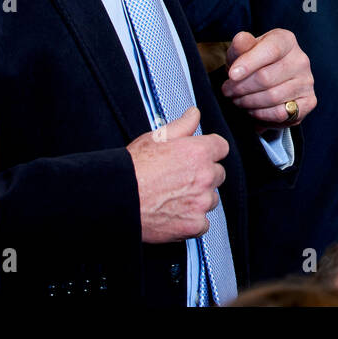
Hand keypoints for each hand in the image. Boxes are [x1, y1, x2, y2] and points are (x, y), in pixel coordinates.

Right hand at [127, 107, 228, 242]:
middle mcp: (204, 176)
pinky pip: (204, 223)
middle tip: (180, 179)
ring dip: (199, 198)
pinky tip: (175, 214)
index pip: (221, 148)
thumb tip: (194, 114)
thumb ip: (182, 125)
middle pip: (218, 174)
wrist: (116, 199)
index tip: (199, 157)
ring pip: (211, 198)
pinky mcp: (194, 224)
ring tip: (174, 197)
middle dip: (203, 175)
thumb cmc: (132, 168)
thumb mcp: (155, 138)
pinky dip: (192, 221)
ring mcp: (201, 202)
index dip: (209, 151)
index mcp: (199, 152)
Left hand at [222, 29, 315, 125]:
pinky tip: (253, 110)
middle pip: (266, 77)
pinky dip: (262, 115)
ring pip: (272, 97)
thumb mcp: (242, 51)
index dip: (249, 63)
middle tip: (228, 91)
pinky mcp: (309, 101)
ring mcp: (307, 81)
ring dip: (248, 102)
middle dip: (241, 87)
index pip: (270, 50)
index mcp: (286, 40)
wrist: (268, 81)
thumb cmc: (253, 63)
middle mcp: (301, 59)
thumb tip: (241, 40)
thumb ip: (240, 45)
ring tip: (238, 100)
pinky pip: (281, 113)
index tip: (231, 76)